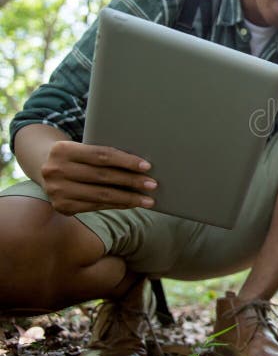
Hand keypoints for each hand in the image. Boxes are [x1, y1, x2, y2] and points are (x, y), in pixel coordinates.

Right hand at [41, 141, 156, 214]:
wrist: (46, 168)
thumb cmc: (78, 156)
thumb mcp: (84, 148)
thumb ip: (104, 155)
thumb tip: (142, 166)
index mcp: (63, 150)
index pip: (102, 155)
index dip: (126, 161)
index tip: (147, 166)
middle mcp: (56, 171)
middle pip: (103, 176)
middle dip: (131, 181)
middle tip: (153, 185)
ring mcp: (57, 191)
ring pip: (101, 195)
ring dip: (128, 198)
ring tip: (148, 200)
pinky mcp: (62, 206)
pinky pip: (96, 206)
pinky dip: (116, 205)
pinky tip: (131, 204)